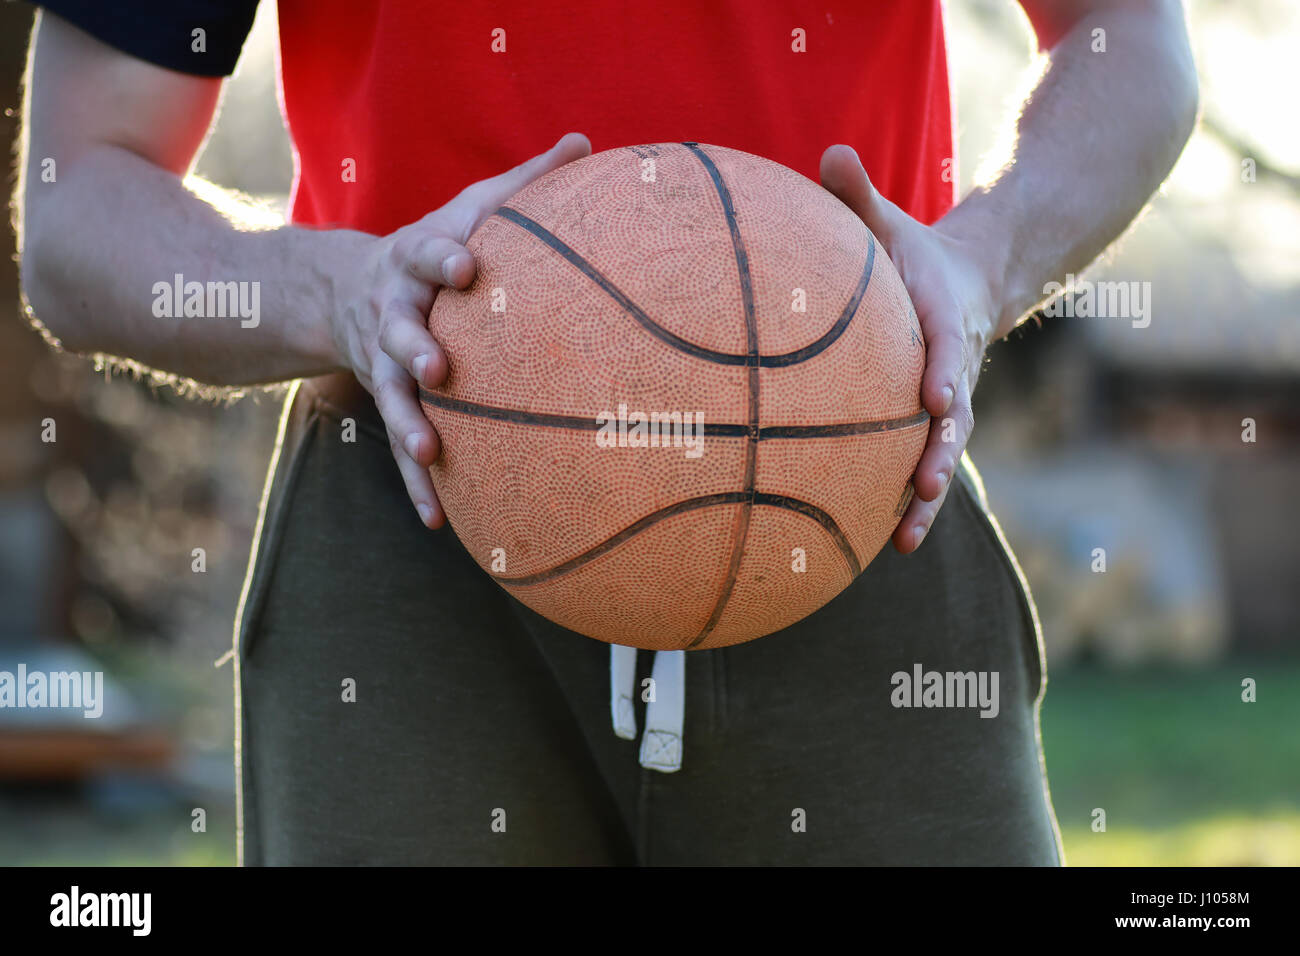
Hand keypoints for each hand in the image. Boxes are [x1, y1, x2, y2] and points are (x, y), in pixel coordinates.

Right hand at [328, 133, 591, 527]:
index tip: (465, 266)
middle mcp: (392, 310)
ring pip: (390, 395)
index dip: (442, 257)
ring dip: (406, 424)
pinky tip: (437, 521)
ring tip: (429, 453)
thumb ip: (525, 181)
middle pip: (397, 328)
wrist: (341, 289)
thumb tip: (585, 140)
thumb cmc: (436, 247)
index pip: (427, 251)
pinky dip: (416, 484)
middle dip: (412, 347)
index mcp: (417, 260)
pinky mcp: (384, 400)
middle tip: (436, 368)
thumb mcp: (471, 207)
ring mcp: (382, 361)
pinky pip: (399, 446)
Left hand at [820, 144, 999, 552]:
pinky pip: (922, 466)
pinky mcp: (934, 427)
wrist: (969, 283)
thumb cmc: (914, 255)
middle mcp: (954, 370)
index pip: (950, 346)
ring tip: (904, 541)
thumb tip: (829, 153)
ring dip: (927, 498)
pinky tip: (883, 547)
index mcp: (946, 319)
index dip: (947, 371)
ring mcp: (949, 404)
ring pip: (943, 457)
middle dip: (943, 454)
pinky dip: (909, 504)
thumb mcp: (892, 222)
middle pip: (956, 419)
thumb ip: (861, 196)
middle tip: (925, 485)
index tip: (939, 398)